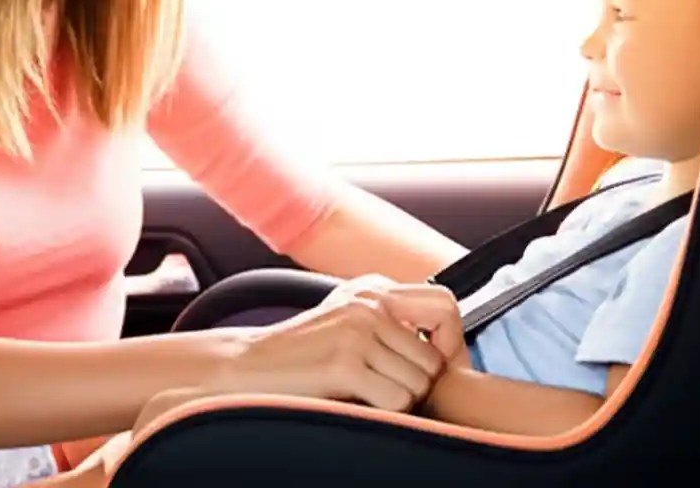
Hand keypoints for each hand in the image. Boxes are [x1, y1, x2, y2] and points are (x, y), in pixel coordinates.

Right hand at [209, 285, 446, 412]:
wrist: (248, 366)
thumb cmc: (299, 354)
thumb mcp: (347, 320)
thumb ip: (389, 322)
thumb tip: (445, 348)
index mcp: (374, 288)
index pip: (446, 307)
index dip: (451, 343)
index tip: (435, 367)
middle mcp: (370, 301)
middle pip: (435, 358)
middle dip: (418, 384)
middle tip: (386, 389)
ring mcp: (357, 330)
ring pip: (418, 383)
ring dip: (398, 400)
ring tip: (364, 393)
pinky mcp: (345, 362)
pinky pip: (396, 400)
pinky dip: (381, 411)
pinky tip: (354, 401)